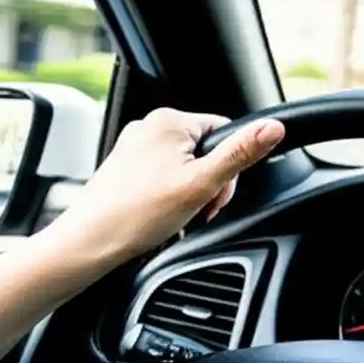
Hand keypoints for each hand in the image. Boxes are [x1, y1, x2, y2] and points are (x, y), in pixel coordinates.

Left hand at [43, 108, 284, 264]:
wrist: (90, 242)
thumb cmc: (138, 214)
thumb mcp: (201, 184)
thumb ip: (240, 154)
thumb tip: (273, 127)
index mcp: (169, 120)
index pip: (225, 132)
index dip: (230, 168)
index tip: (216, 194)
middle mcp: (149, 126)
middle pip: (205, 150)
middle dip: (209, 183)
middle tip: (198, 208)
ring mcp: (133, 147)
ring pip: (185, 165)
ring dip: (191, 191)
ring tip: (177, 214)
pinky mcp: (124, 167)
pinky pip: (163, 175)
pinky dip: (170, 195)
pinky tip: (161, 214)